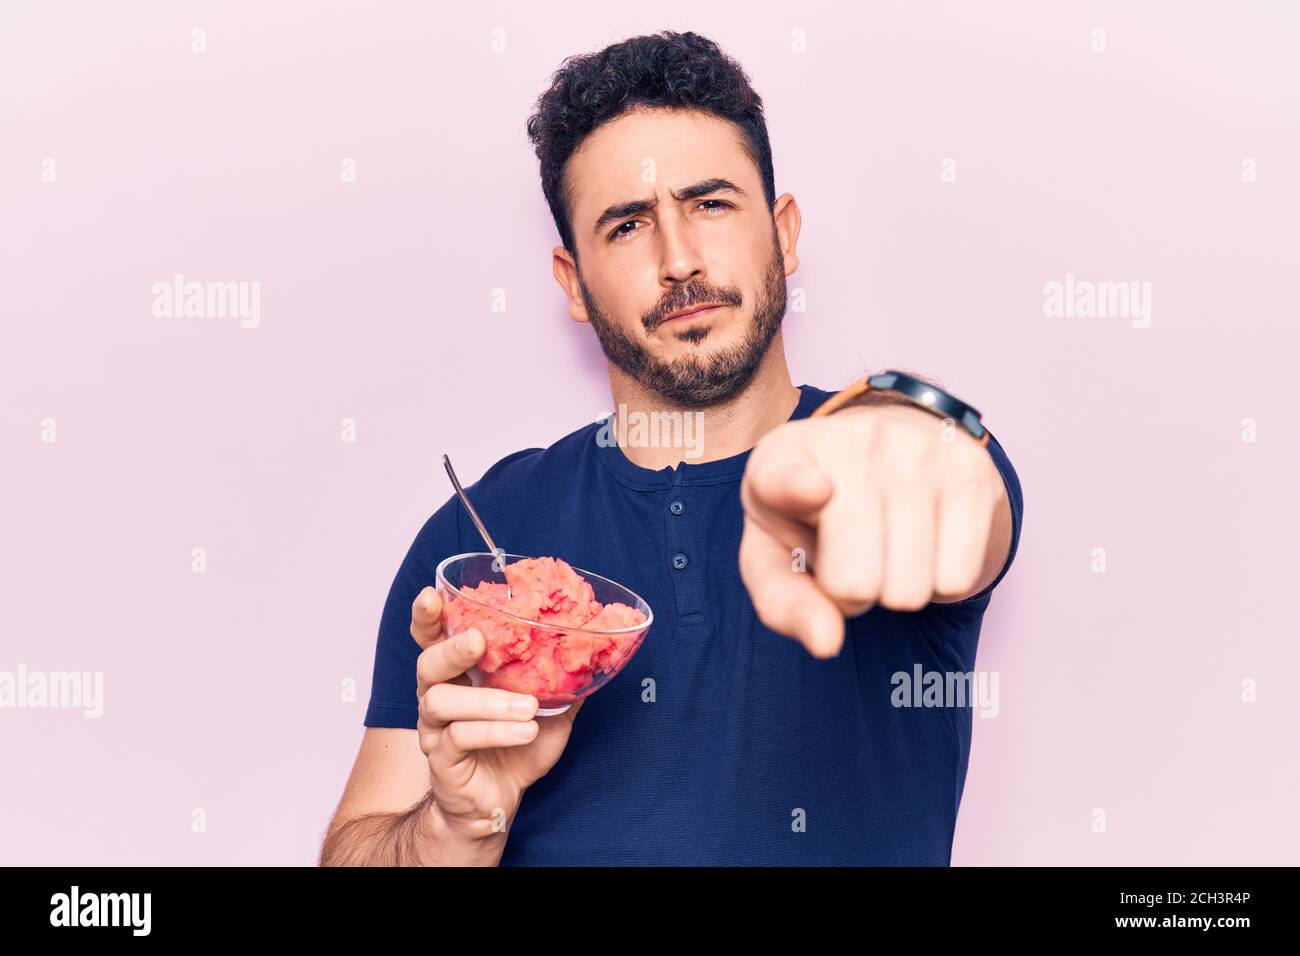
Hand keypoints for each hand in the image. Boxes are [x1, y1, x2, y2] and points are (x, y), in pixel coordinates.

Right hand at [410, 586, 583, 843]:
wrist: (498, 801)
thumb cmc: (516, 748)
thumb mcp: (548, 709)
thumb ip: (563, 680)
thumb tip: (597, 649)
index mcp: (459, 675)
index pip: (432, 638)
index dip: (427, 616)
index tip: (432, 595)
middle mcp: (438, 696)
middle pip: (427, 663)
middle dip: (451, 648)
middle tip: (478, 641)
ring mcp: (435, 729)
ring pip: (443, 702)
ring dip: (489, 701)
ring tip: (529, 707)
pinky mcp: (442, 759)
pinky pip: (460, 738)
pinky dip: (496, 731)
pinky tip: (525, 731)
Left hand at [739, 402, 1010, 657]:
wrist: (890, 450)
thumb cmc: (817, 517)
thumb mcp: (778, 556)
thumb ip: (786, 604)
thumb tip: (827, 643)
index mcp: (783, 458)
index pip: (786, 478)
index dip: (796, 488)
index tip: (814, 488)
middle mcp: (852, 441)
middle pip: (856, 583)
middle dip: (851, 593)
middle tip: (849, 553)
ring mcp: (917, 449)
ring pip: (910, 590)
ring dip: (896, 588)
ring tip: (885, 542)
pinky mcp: (970, 469)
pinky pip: (956, 580)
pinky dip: (938, 581)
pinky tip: (923, 541)